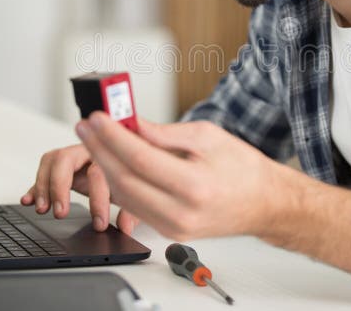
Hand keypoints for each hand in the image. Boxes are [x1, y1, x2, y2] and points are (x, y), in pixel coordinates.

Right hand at [20, 139, 139, 234]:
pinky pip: (44, 171)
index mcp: (111, 155)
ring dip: (43, 186)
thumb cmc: (131, 177)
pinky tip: (28, 200)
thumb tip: (125, 228)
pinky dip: (34, 186)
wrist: (129, 160)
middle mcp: (90, 151)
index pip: (100, 173)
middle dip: (59, 187)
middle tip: (60, 213)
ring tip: (42, 209)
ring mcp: (75, 156)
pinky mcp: (63, 165)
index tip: (98, 224)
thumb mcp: (137, 193)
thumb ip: (132, 210)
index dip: (97, 200)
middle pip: (66, 159)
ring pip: (51, 161)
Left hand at [75, 112, 292, 241]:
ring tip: (94, 140)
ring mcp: (174, 227)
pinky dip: (119, 182)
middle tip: (86, 127)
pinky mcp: (169, 232)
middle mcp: (182, 212)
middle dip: (100, 150)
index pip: (140, 159)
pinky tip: (111, 162)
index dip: (113, 137)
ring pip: (124, 196)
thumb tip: (132, 124)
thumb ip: (166, 133)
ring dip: (104, 166)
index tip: (97, 118)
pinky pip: (134, 206)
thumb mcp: (208, 137)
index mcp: (195, 186)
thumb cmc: (243, 168)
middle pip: (125, 180)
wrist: (264, 203)